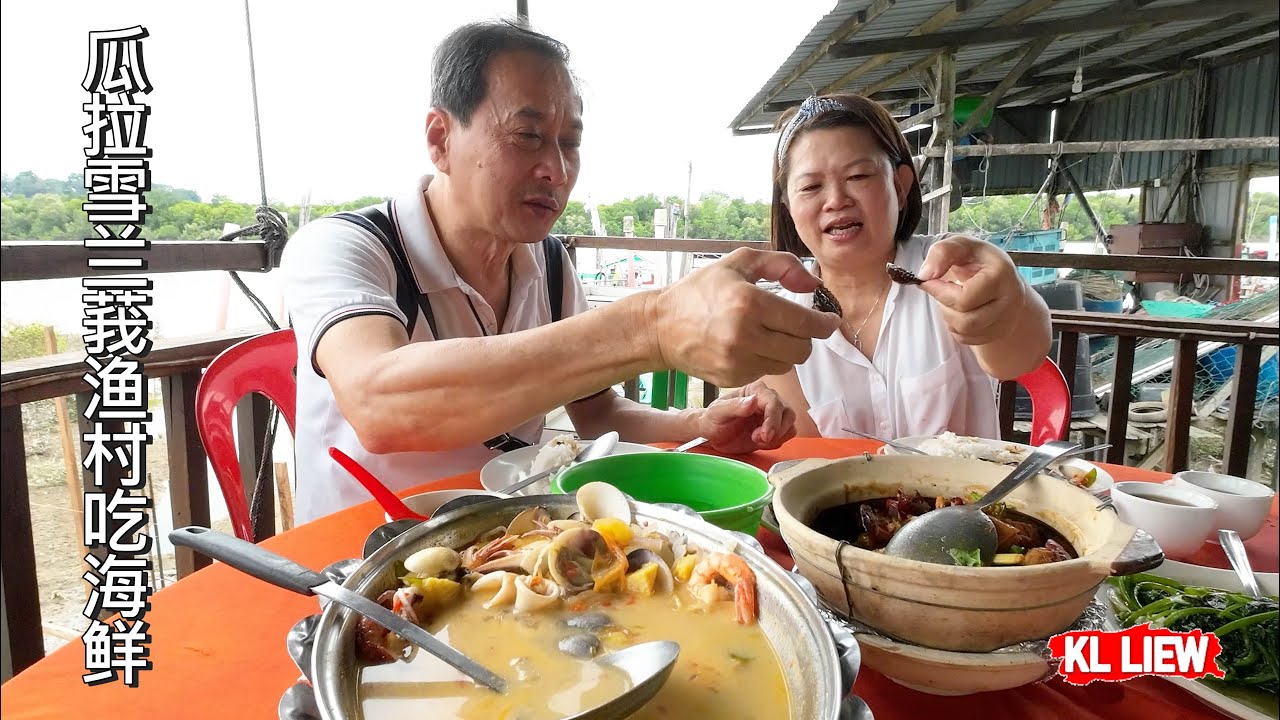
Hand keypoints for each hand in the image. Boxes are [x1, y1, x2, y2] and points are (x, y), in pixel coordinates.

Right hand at [645, 248, 840, 387]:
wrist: (660, 326)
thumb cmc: (700, 291)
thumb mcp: (739, 263)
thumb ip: (782, 265)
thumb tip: (814, 283)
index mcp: (750, 303)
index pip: (806, 323)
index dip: (825, 324)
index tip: (830, 320)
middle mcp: (745, 335)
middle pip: (802, 349)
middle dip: (805, 338)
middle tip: (797, 326)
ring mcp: (737, 361)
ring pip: (787, 364)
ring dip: (786, 350)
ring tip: (768, 334)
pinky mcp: (732, 378)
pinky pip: (766, 373)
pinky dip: (765, 360)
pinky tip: (748, 346)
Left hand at [695, 381, 796, 453]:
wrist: (712, 435)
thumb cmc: (713, 420)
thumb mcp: (718, 412)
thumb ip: (735, 406)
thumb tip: (753, 400)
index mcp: (756, 390)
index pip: (774, 402)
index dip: (773, 420)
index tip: (765, 435)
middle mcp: (768, 400)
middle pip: (788, 413)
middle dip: (776, 430)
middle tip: (758, 440)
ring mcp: (773, 415)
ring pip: (790, 425)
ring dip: (777, 437)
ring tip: (756, 440)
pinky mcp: (775, 429)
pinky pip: (786, 436)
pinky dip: (776, 443)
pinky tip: (759, 443)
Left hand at [916, 235, 1030, 345]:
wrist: (1000, 276)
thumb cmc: (978, 260)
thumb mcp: (961, 245)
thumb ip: (941, 253)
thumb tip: (925, 275)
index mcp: (1001, 275)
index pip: (965, 298)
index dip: (940, 292)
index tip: (929, 282)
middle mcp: (1010, 301)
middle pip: (966, 321)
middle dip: (944, 306)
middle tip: (942, 290)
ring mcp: (1006, 320)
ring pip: (965, 332)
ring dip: (948, 317)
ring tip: (951, 299)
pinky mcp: (998, 333)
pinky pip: (967, 339)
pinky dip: (955, 327)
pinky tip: (959, 310)